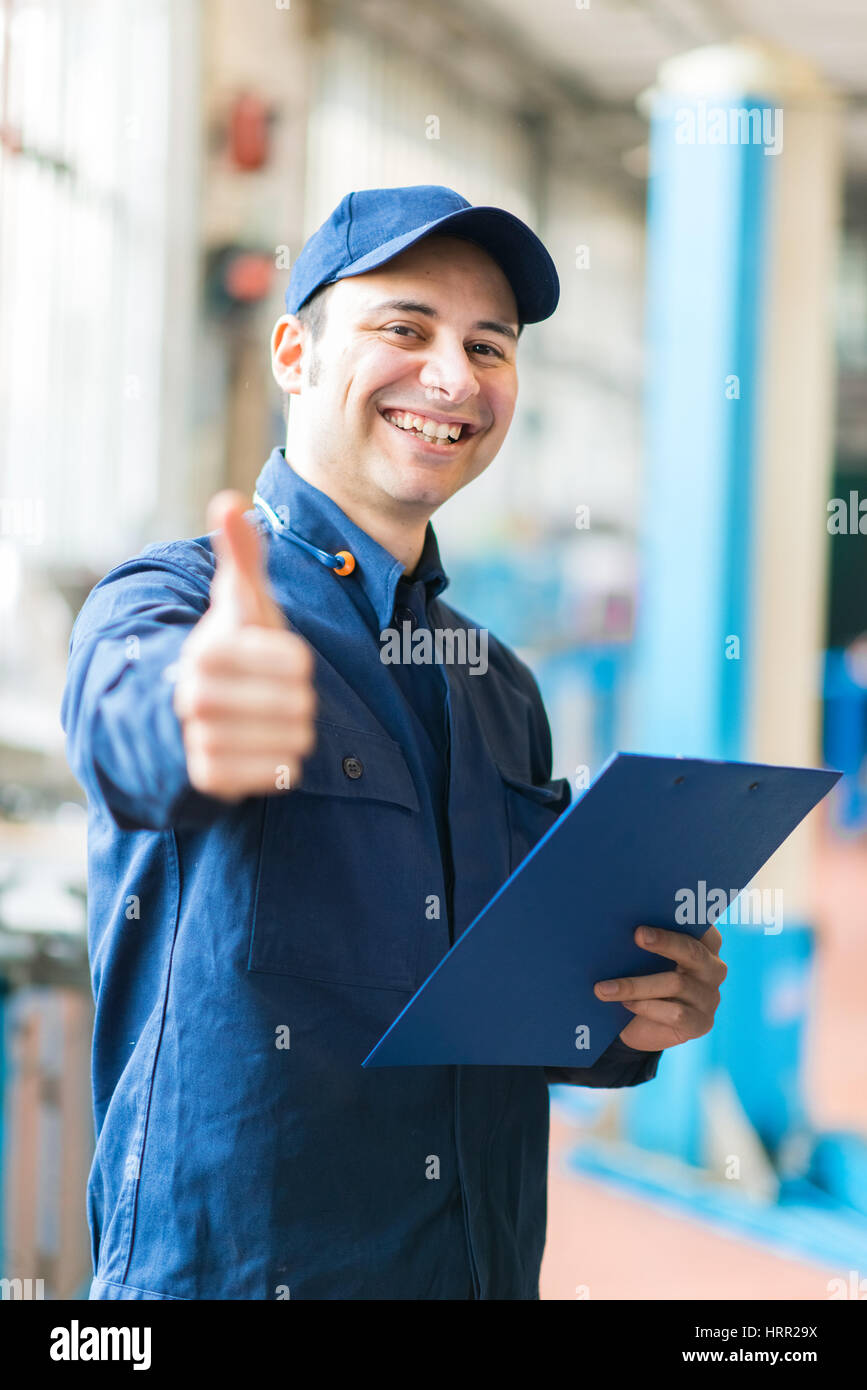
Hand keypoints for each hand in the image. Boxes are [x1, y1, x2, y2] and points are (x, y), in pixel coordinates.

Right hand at [173, 490, 315, 800]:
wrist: (197, 712)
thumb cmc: (235, 648)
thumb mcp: (242, 602)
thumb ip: (242, 555)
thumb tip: (228, 502)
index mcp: (207, 649)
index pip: (297, 662)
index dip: (296, 661)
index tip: (275, 659)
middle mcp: (196, 695)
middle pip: (299, 703)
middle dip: (296, 697)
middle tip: (272, 692)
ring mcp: (201, 739)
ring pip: (295, 739)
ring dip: (292, 730)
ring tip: (267, 719)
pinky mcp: (212, 778)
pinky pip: (281, 772)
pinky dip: (282, 762)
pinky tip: (262, 747)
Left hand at [594, 924, 726, 1051]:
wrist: (641, 1027)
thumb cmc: (643, 980)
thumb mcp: (644, 958)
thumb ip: (644, 940)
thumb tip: (620, 922)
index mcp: (705, 944)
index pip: (701, 925)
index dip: (683, 918)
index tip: (659, 911)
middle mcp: (713, 968)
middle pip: (691, 951)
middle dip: (664, 941)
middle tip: (637, 935)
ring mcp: (709, 997)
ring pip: (675, 984)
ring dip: (635, 985)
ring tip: (604, 988)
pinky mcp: (700, 1023)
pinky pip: (675, 1013)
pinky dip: (646, 1007)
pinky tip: (625, 1004)